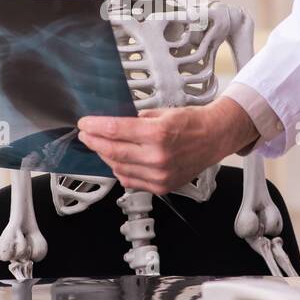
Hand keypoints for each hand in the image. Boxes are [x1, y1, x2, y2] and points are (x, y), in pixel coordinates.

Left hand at [77, 98, 259, 193]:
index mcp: (158, 133)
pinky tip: (116, 161)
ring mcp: (160, 175)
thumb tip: (113, 124)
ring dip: (105, 156)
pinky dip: (120, 170)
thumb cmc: (192, 123)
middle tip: (86, 134)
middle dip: (94, 142)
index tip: (84, 124)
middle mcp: (158, 157)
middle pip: (113, 151)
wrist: (214, 138)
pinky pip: (131, 181)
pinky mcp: (161, 186)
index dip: (95, 127)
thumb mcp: (162, 112)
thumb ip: (137, 120)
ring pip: (119, 168)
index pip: (116, 130)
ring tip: (101, 146)